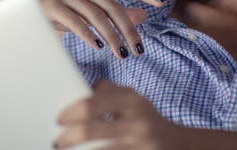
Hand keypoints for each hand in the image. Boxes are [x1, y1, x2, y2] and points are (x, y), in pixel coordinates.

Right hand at [28, 0, 164, 58]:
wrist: (24, 4)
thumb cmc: (61, 8)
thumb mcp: (89, 10)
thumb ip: (114, 11)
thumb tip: (142, 15)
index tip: (161, 3)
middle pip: (113, 7)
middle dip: (128, 29)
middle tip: (138, 48)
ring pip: (97, 16)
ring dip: (111, 36)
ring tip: (121, 53)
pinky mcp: (53, 5)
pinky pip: (76, 22)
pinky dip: (89, 35)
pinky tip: (98, 47)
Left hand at [55, 81, 185, 148]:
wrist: (179, 145)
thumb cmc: (147, 120)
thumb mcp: (133, 100)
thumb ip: (108, 92)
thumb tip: (77, 92)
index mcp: (132, 100)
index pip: (92, 103)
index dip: (70, 112)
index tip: (59, 119)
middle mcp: (137, 122)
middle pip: (90, 130)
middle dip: (67, 138)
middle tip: (57, 142)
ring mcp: (140, 145)